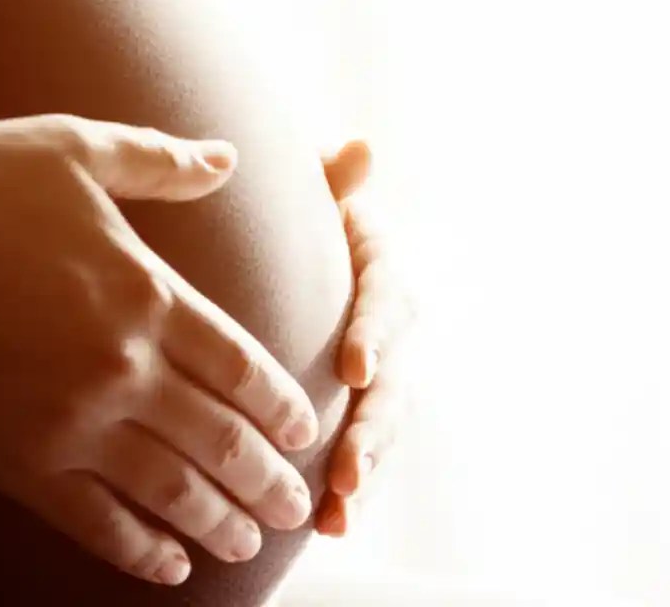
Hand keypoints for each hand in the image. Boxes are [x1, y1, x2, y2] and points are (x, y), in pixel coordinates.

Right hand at [0, 115, 320, 584]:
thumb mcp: (72, 149)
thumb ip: (159, 160)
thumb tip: (227, 156)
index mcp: (148, 296)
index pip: (242, 367)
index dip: (281, 407)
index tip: (304, 432)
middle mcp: (123, 368)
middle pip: (221, 440)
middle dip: (267, 480)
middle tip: (296, 511)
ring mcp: (70, 422)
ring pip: (169, 490)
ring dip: (218, 523)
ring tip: (248, 546)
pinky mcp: (16, 460)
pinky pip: (94, 521)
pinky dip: (138, 550)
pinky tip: (167, 567)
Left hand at [314, 141, 415, 536]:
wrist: (277, 241)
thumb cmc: (290, 210)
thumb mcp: (309, 190)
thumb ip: (334, 179)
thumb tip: (364, 144)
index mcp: (377, 267)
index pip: (386, 297)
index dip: (376, 332)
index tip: (356, 367)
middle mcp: (386, 324)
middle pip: (392, 381)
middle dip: (372, 429)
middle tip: (347, 469)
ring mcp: (374, 371)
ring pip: (378, 427)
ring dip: (363, 472)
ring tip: (337, 514)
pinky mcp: (351, 404)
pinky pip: (357, 447)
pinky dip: (349, 488)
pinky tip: (330, 525)